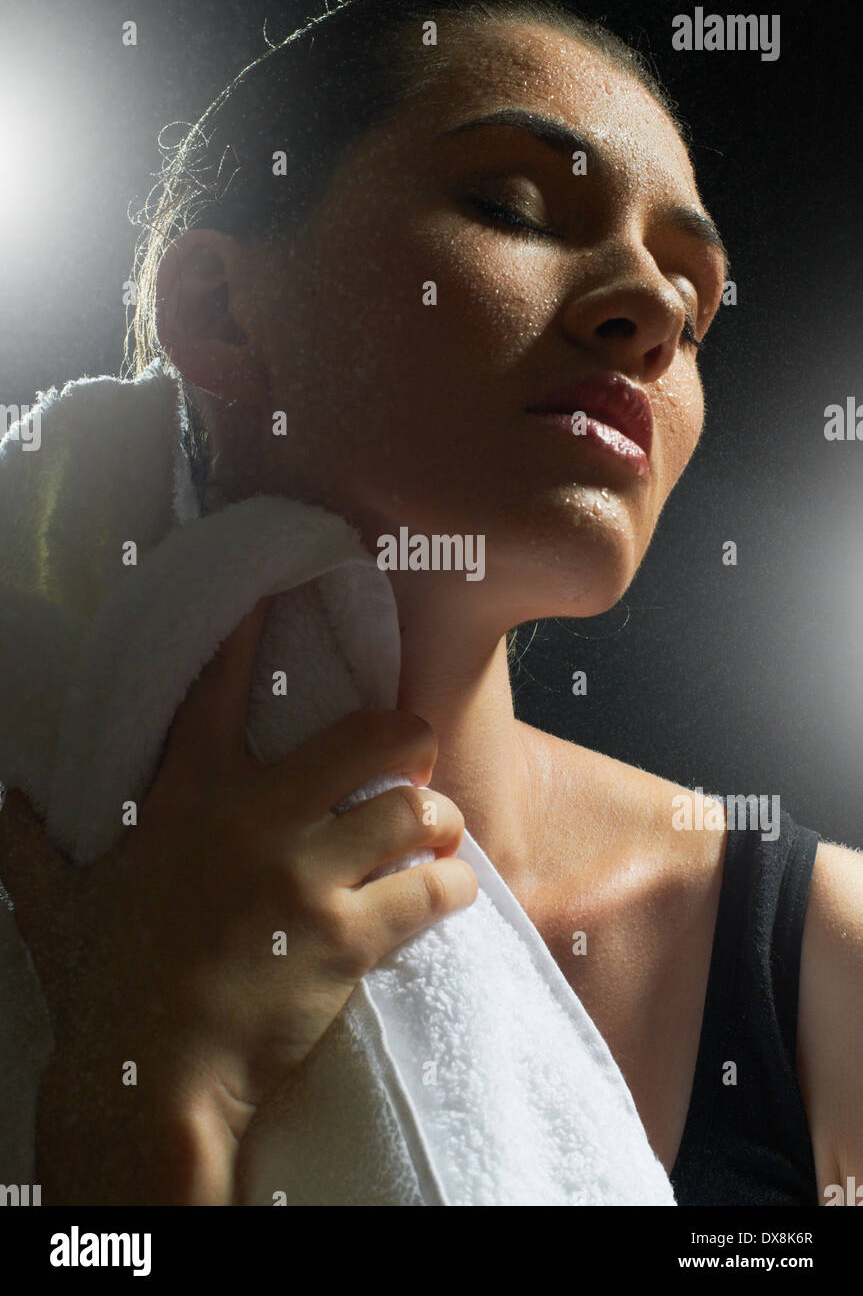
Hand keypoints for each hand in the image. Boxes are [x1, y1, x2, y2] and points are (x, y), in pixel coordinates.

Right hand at [0, 595, 477, 1202]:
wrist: (150, 1077)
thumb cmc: (103, 986)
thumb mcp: (57, 903)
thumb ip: (30, 845)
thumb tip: (3, 801)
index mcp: (188, 798)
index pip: (219, 690)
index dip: (252, 631)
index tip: (280, 588)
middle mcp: (257, 818)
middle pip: (363, 738)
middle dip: (402, 734)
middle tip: (411, 747)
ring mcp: (307, 875)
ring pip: (408, 809)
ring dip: (436, 816)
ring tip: (440, 827)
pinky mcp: (348, 935)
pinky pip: (428, 892)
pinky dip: (451, 887)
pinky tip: (453, 888)